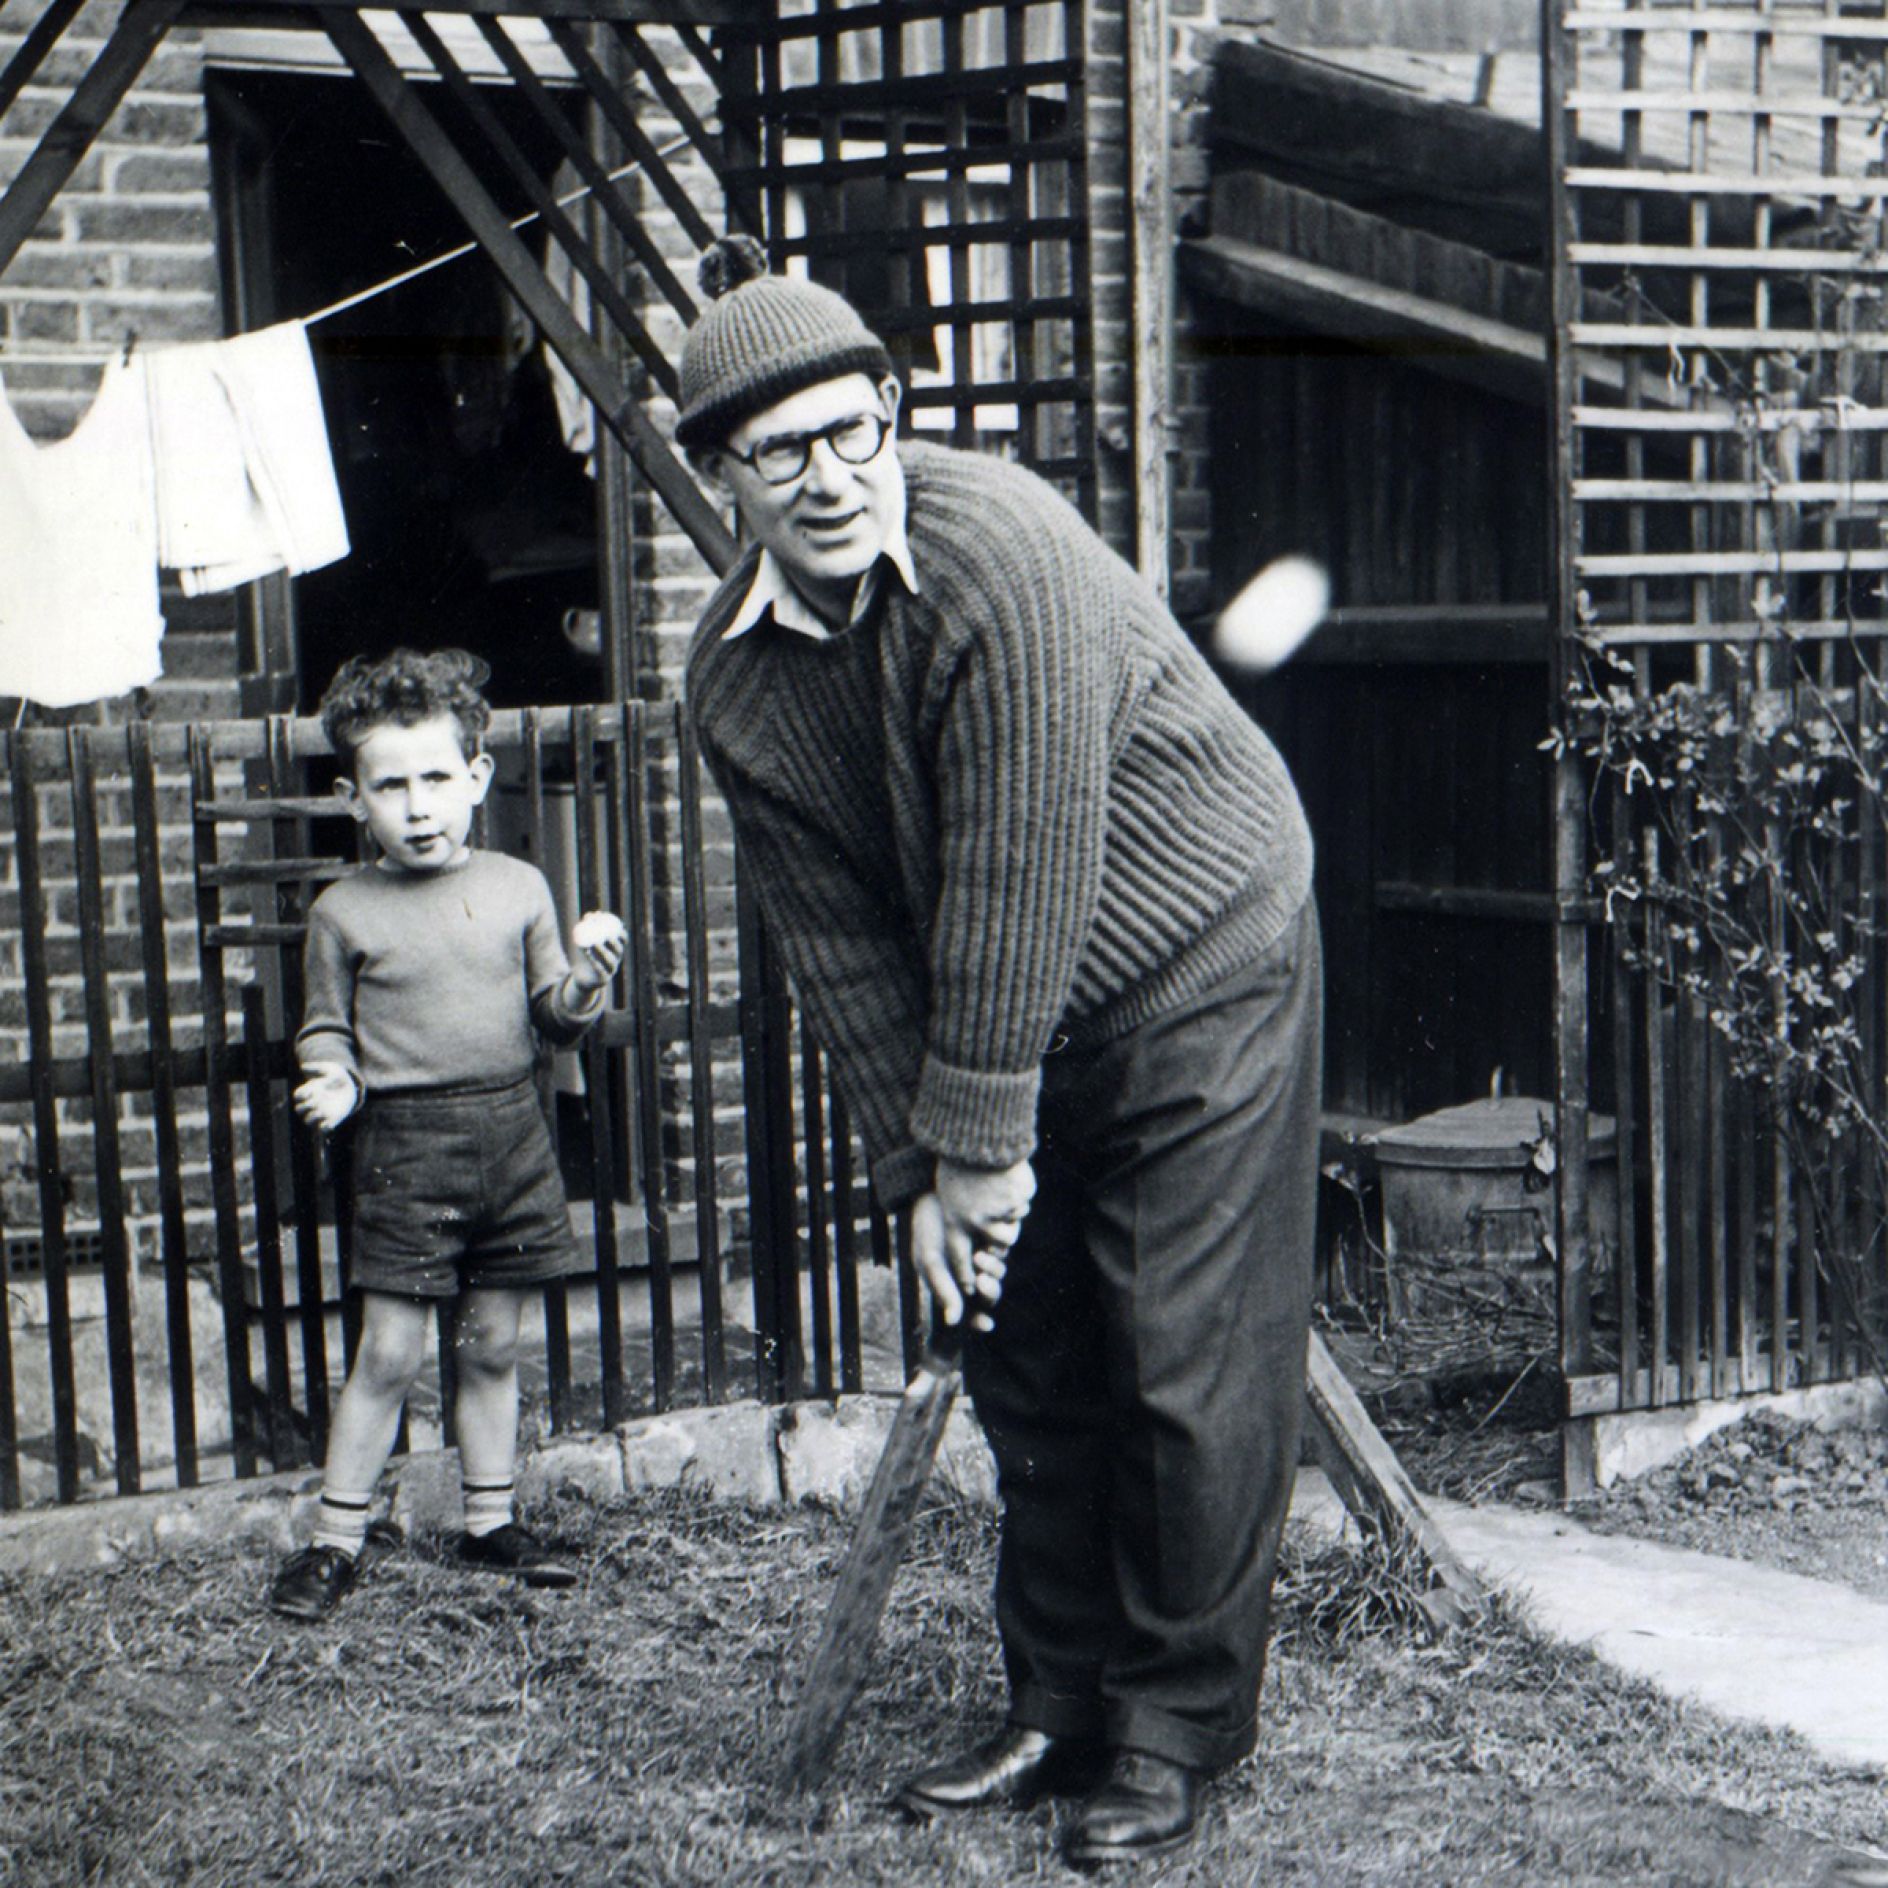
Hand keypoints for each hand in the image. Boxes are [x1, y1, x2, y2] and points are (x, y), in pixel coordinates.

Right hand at [294, 1064, 359, 1131]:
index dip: (301, 1094)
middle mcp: (311, 1103)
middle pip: (299, 1109)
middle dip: (306, 1105)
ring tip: (321, 1111)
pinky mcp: (331, 1119)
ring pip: (308, 1121)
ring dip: (312, 1117)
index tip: (311, 1090)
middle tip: (318, 1099)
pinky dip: (324, 1128)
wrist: (350, 1086)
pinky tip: (330, 1123)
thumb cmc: (337, 1076)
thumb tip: (302, 1067)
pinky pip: (323, 1129)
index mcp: (309, 1091)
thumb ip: (317, 1067)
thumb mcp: (329, 1069)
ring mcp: (320, 1112)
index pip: (297, 1096)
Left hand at [568, 911, 627, 992]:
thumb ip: (589, 929)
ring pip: (610, 960)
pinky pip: (599, 969)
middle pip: (619, 950)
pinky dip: (593, 960)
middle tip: (605, 933)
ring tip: (595, 943)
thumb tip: (589, 915)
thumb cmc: (586, 957)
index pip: (623, 940)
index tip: (611, 924)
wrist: (582, 979)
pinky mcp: (603, 980)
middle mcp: (616, 961)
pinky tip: (587, 953)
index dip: (620, 931)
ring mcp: (610, 971)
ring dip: (603, 950)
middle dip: (615, 941)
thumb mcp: (588, 942)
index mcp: (616, 951)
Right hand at [912, 1156, 1033, 1331]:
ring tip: (980, 1255)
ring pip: (999, 1270)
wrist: (937, 1186)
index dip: (979, 1320)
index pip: (969, 1310)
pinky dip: (1000, 1249)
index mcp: (950, 1280)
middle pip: (990, 1292)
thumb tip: (953, 1322)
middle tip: (983, 1282)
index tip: (987, 1324)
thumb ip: (942, 1288)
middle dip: (990, 1291)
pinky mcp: (995, 1232)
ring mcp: (983, 1250)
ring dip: (994, 1269)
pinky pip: (1005, 1247)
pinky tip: (989, 1242)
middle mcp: (969, 1268)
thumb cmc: (928, 1224)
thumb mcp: (930, 1258)